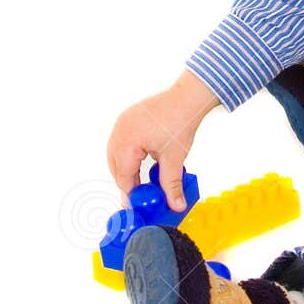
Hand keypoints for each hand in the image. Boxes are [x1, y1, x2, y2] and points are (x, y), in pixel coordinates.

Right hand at [107, 70, 219, 211]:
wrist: (187, 98)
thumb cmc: (180, 120)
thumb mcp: (175, 158)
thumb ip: (172, 184)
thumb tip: (175, 204)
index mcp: (127, 142)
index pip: (123, 176)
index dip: (130, 193)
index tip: (137, 205)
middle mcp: (120, 131)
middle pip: (116, 166)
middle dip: (127, 182)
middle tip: (140, 195)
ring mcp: (122, 123)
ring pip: (116, 155)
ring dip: (127, 169)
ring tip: (142, 180)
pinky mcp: (128, 119)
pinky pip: (121, 142)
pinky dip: (129, 155)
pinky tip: (143, 162)